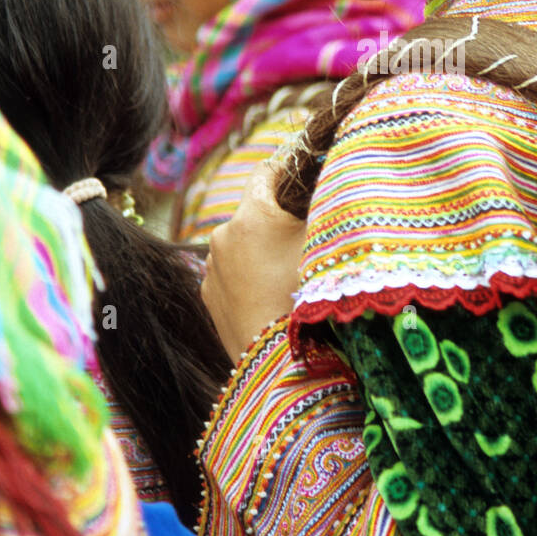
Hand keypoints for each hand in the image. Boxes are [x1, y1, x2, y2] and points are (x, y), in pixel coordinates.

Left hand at [202, 158, 307, 364]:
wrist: (278, 363)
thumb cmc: (308, 298)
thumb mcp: (325, 245)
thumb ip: (324, 210)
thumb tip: (328, 183)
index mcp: (253, 213)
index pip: (269, 171)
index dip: (291, 174)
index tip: (308, 186)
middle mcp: (223, 234)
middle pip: (255, 210)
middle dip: (277, 220)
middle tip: (304, 242)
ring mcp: (211, 267)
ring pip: (241, 243)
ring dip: (260, 250)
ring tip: (286, 277)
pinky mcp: (208, 294)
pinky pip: (231, 272)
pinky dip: (248, 276)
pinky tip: (269, 297)